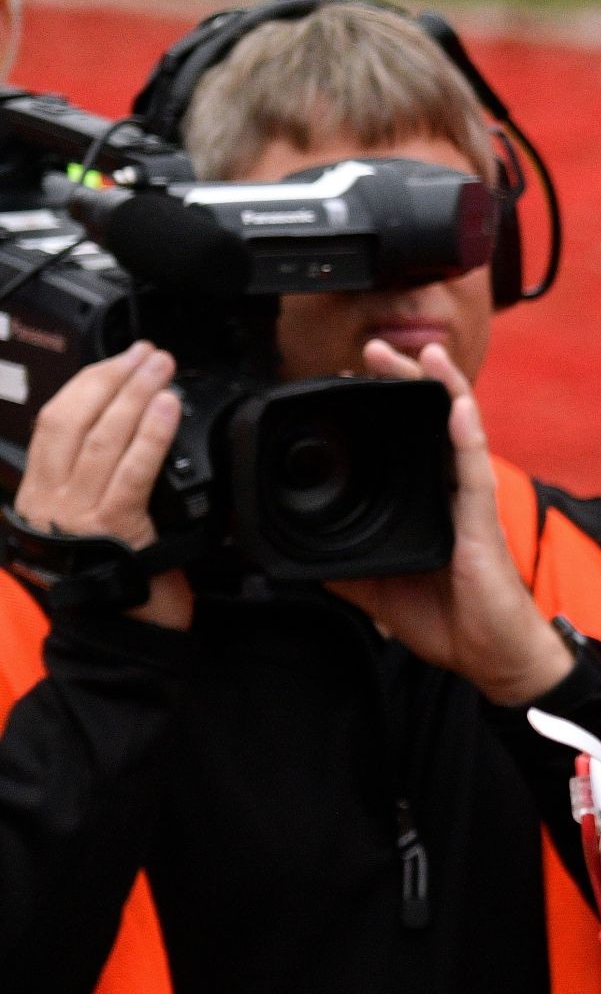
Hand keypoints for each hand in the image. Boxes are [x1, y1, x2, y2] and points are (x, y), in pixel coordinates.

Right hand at [11, 344, 189, 628]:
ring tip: (160, 367)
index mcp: (40, 495)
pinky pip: (131, 469)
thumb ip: (97, 486)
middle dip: (110, 378)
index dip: (85, 385)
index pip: (53, 423)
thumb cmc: (115, 584)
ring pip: (101, 436)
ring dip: (134, 394)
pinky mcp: (113, 526)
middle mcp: (49, 499)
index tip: (116, 361)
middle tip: (145, 353)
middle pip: (72, 418)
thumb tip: (127, 439)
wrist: (118, 640)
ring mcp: (77, 512)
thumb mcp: (94, 526)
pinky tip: (167, 406)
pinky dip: (151, 433)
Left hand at [329, 343, 571, 705]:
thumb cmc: (449, 621)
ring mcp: (470, 504)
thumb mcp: (375, 590)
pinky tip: (456, 406)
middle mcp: (452, 494)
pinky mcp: (482, 521)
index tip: (351, 381)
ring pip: (458, 432)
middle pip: (432, 423)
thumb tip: (294, 555)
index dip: (383, 409)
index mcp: (428, 505)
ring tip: (424, 353)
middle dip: (406, 382)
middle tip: (373, 350)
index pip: (406, 444)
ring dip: (441, 389)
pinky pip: (474, 470)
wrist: (488, 656)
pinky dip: (465, 434)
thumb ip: (341, 565)